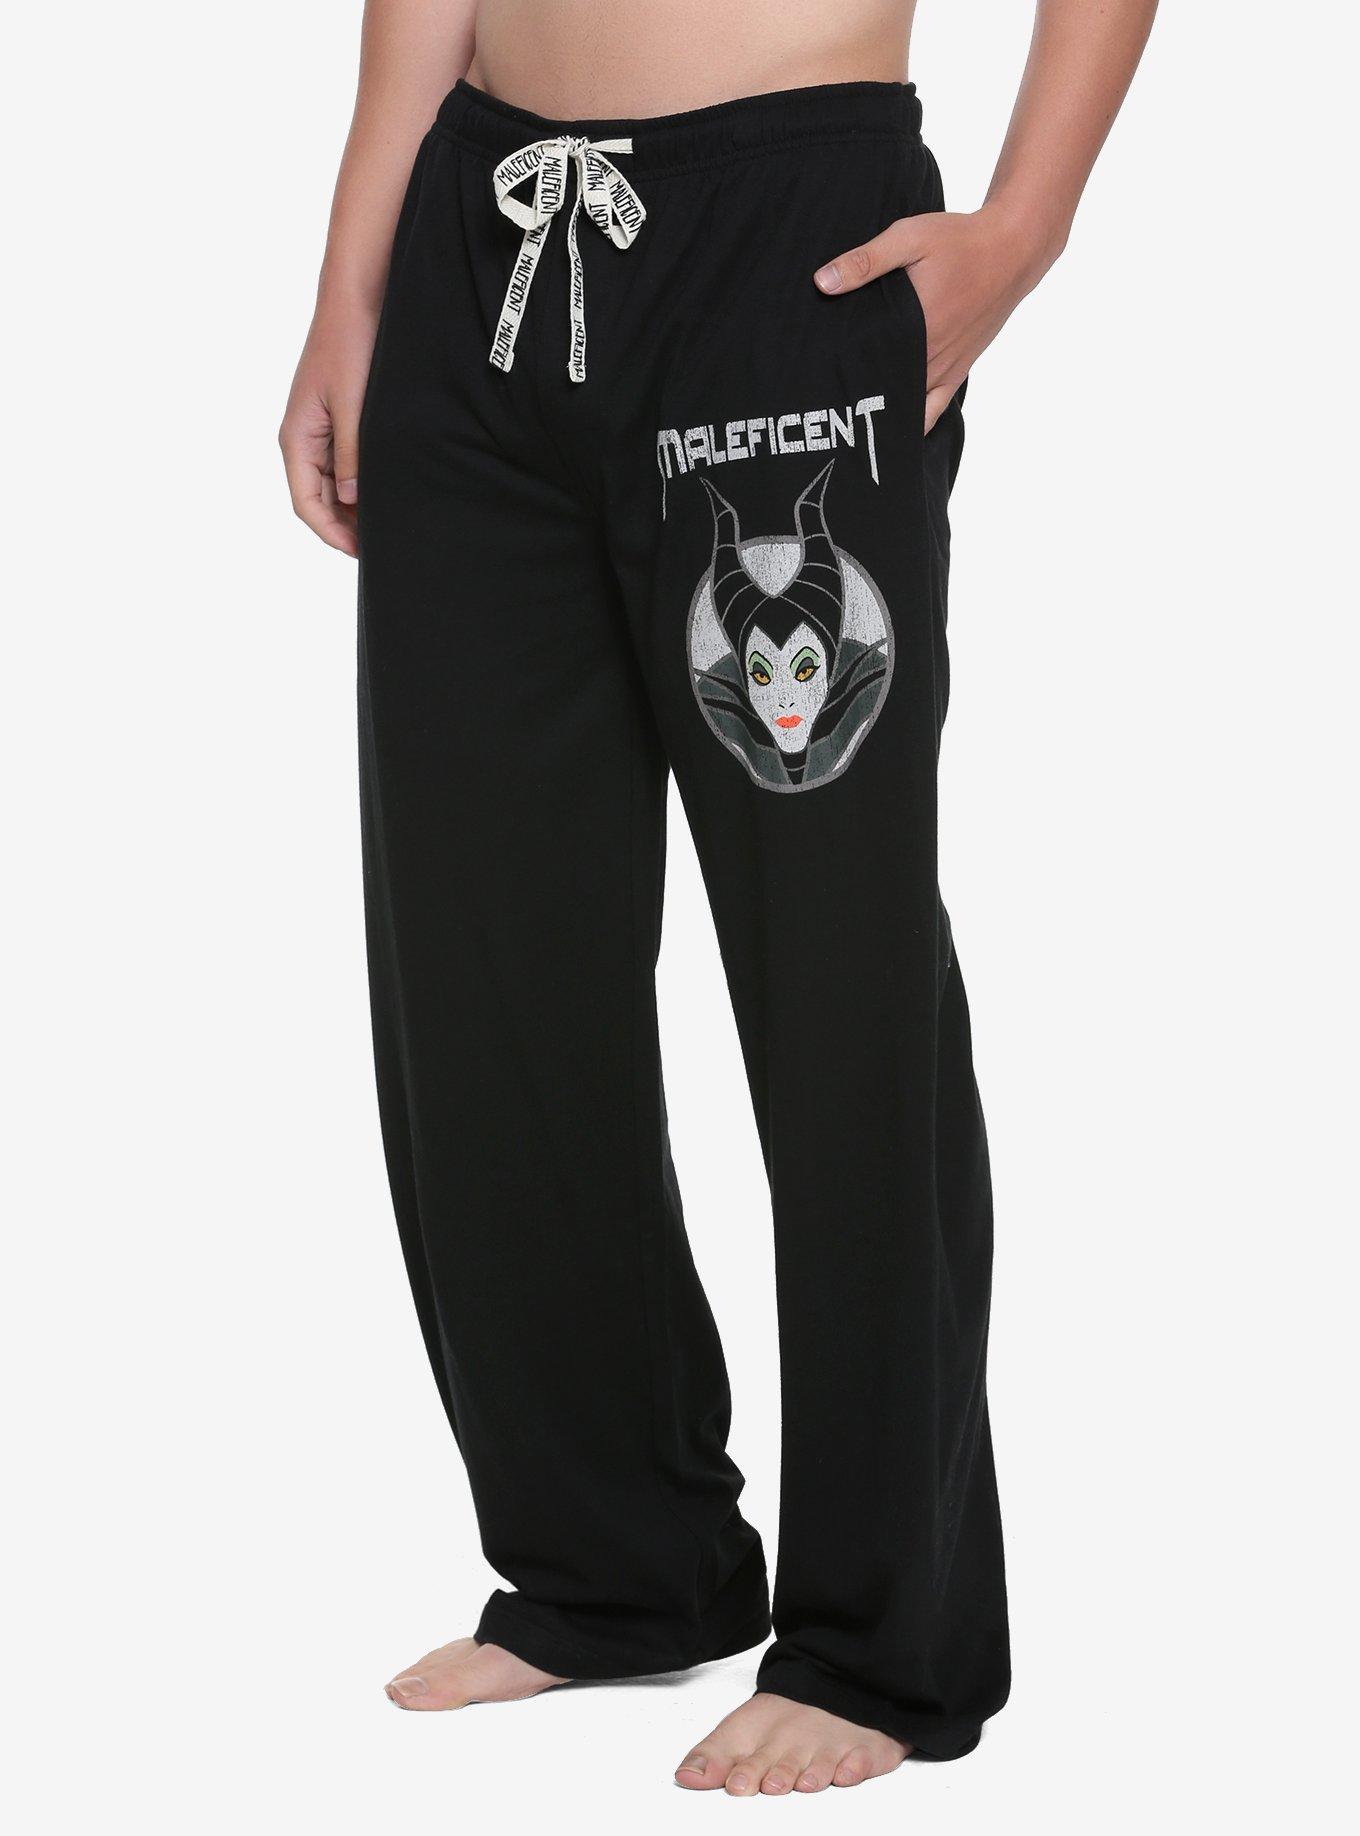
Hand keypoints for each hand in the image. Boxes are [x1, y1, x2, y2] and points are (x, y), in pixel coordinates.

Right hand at [279, 300, 379, 556]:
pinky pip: (345, 463)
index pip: (306, 504)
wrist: (358, 297)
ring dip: (355, 505)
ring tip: (389, 520)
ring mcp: (320, 429)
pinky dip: (362, 481)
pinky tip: (387, 489)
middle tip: (383, 543)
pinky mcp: (337, 419)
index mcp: (297, 437)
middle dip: (346, 524)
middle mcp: (304, 437)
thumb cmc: (351, 344)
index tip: (362, 552)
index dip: (332, 533)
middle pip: (319, 499)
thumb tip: (353, 500)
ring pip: (334, 484)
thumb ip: (353, 455)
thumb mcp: (355, 406)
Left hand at [814, 206, 1057, 432]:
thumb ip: (865, 261)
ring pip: (907, 408)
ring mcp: (947, 369)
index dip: (842, 380)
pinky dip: (914, 423)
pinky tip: (894, 432)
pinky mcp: (959, 371)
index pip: (867, 367)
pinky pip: (934, 410)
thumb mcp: (910, 238)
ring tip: (853, 425)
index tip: (817, 387)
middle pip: (884, 392)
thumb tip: (822, 282)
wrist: (1013, 249)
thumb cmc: (961, 241)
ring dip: (882, 415)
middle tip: (826, 409)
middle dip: (857, 402)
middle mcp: (931, 358)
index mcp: (916, 329)